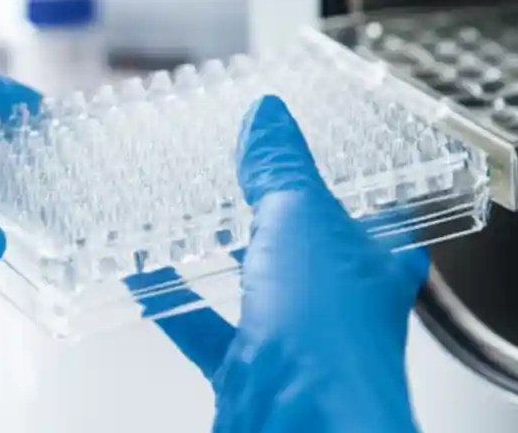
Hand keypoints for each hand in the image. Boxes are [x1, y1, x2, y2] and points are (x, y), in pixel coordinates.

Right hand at [131, 96, 426, 432]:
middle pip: (305, 245)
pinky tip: (141, 274)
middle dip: (270, 212)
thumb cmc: (332, 336)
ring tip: (186, 211)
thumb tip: (268, 117)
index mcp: (376, 260)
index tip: (307, 147)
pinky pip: (206, 328)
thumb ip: (280, 167)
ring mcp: (296, 340)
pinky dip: (173, 300)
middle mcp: (343, 303)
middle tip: (236, 169)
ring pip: (255, 285)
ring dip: (220, 252)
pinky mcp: (251, 372)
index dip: (341, 175)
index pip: (369, 207)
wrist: (306, 431)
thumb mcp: (301, 220)